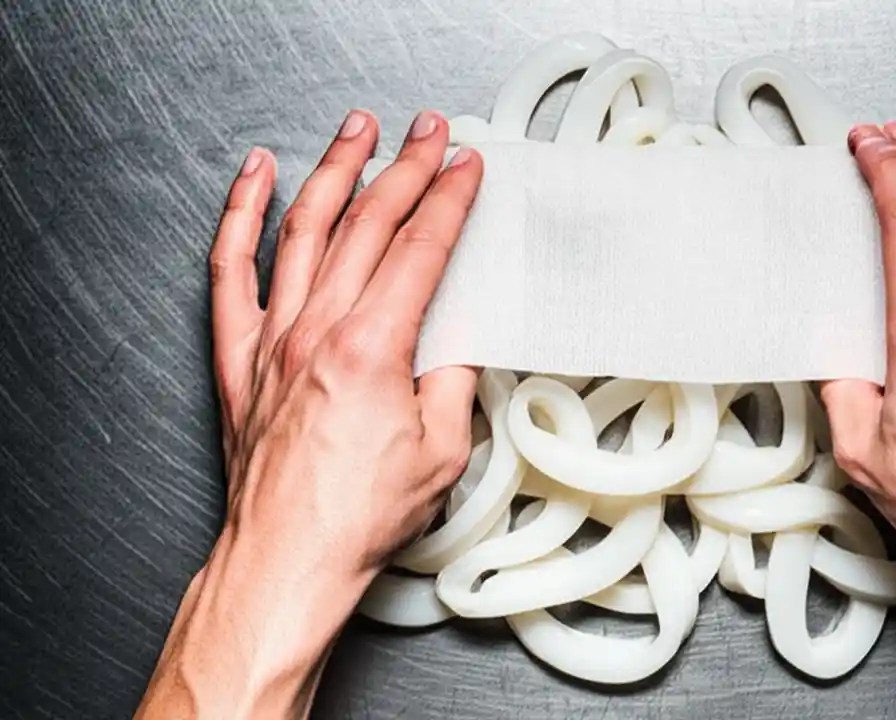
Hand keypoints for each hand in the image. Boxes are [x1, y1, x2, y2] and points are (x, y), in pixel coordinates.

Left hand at [212, 109, 479, 580]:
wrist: (289, 558)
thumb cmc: (359, 517)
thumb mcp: (444, 448)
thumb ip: (453, 377)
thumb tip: (460, 335)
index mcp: (372, 349)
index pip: (420, 249)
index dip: (449, 200)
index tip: (467, 167)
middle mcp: (317, 331)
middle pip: (369, 225)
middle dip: (406, 168)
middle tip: (430, 131)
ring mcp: (272, 339)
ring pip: (305, 230)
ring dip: (336, 172)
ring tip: (358, 130)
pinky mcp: (241, 357)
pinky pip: (231, 270)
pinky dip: (241, 216)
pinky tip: (256, 179)